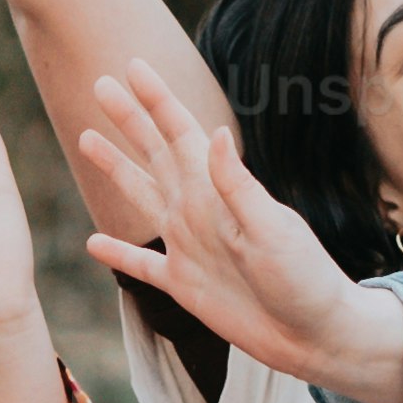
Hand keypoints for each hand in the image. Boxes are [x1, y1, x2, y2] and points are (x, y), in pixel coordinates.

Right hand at [64, 68, 402, 402]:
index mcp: (218, 191)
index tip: (131, 67)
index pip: (180, 133)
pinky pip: (140, 265)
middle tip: (99, 85)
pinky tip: (93, 243)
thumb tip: (217, 134)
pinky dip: (117, 253)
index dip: (155, 100)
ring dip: (115, 168)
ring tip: (88, 139)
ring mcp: (189, 246)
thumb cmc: (304, 279)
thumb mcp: (274, 229)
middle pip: (154, 153)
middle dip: (128, 119)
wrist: (314, 336)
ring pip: (140, 196)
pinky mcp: (184, 284)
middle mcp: (198, 210)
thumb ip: (238, 186)